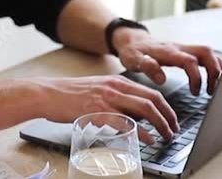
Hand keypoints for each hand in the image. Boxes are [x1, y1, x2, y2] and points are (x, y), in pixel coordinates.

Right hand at [29, 76, 179, 141]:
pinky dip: (141, 132)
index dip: (166, 107)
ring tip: (166, 135)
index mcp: (117, 82)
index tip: (172, 119)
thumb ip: (115, 98)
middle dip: (169, 116)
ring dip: (160, 123)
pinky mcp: (98, 111)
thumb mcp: (97, 90)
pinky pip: (125, 121)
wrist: (48, 93)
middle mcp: (116, 87)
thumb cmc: (69, 95)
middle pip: (153, 99)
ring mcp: (107, 98)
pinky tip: (147, 140)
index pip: (151, 92)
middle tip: (174, 130)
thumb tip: (131, 114)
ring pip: (144, 108)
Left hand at [113, 28, 221, 95]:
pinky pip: (206, 54)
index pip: (190, 61)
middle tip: (212, 90)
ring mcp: (184, 48)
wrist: (132, 39)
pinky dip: (215, 64)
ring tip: (215, 86)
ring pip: (209, 52)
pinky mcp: (186, 51)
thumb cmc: (133, 52)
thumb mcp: (133, 60)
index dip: (197, 77)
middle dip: (215, 71)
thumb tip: (161, 79)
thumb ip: (147, 67)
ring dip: (217, 68)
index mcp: (168, 52)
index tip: (196, 93)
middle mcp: (179, 48)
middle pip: (206, 52)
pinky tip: (215, 77)